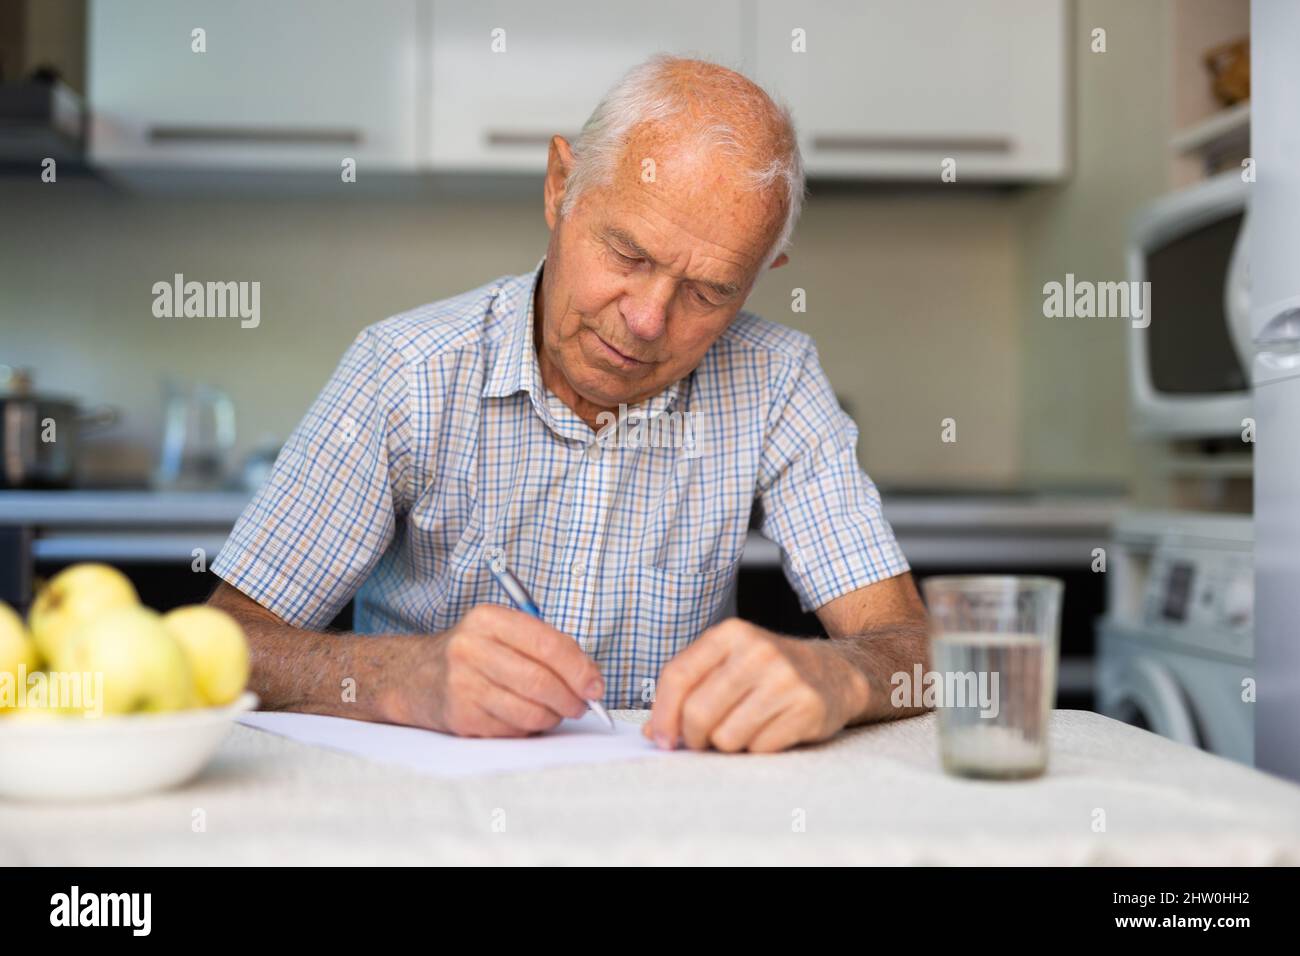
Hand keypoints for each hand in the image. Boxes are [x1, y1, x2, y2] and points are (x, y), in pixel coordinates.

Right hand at [391, 605, 604, 736]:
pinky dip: (529, 729)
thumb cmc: (474, 654)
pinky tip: (524, 718)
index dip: (580, 669)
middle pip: (540, 682)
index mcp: (489, 619)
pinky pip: (513, 731)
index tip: (596, 686)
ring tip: (554, 711)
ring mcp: (462, 685)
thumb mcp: (503, 632)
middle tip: (581, 705)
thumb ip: (547, 647)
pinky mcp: (460, 717)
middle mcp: (471, 649)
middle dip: (571, 699)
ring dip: (553, 717)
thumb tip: (591, 679)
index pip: (548, 644)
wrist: (415, 676)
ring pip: (530, 712)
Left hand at [644, 619, 869, 752]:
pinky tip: (770, 729)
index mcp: (731, 634)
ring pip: (727, 737)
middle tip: (703, 739)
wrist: (834, 672)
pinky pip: (759, 748)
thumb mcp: (728, 664)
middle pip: (698, 712)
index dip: (662, 714)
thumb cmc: (768, 671)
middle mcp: (758, 652)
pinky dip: (758, 748)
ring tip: (744, 727)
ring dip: (729, 744)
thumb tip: (653, 732)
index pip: (677, 676)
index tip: (661, 739)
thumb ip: (687, 690)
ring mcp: (785, 679)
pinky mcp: (807, 708)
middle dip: (694, 737)